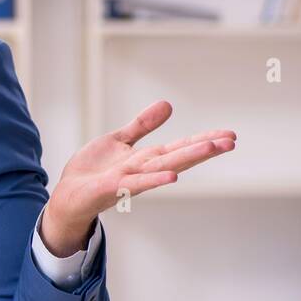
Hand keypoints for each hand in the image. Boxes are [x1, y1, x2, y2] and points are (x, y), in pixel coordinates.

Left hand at [41, 100, 235, 256]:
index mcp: (145, 158)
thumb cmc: (93, 171)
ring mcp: (129, 180)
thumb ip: (142, 125)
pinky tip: (174, 177)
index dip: (204, 140)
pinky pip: (136, 183)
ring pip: (162, 167)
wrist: (67, 196)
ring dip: (187, 158)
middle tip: (232, 141)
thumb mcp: (118, 140)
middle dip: (205, 149)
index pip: (180, 147)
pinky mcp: (111, 187)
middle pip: (178, 156)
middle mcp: (142, 169)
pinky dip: (154, 180)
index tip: (230, 135)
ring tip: (212, 148)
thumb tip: (168, 104)